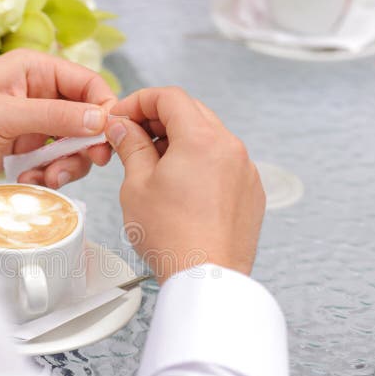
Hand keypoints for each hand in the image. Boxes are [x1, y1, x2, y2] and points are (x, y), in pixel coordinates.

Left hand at [0, 49, 115, 187]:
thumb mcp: (6, 114)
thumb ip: (55, 117)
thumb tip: (101, 119)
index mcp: (36, 71)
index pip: (88, 85)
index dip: (104, 109)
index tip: (106, 137)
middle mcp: (38, 95)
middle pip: (86, 119)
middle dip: (86, 144)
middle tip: (83, 163)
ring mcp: (32, 125)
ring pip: (72, 145)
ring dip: (67, 165)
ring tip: (48, 178)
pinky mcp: (23, 151)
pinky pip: (52, 163)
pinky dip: (49, 175)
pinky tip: (30, 179)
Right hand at [105, 87, 264, 282]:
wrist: (207, 278)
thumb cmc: (172, 237)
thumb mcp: (137, 185)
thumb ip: (131, 146)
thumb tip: (123, 127)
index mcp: (201, 139)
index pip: (170, 97)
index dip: (140, 101)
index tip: (123, 117)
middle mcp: (230, 147)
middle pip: (192, 113)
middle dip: (159, 120)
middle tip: (133, 138)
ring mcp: (245, 170)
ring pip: (209, 138)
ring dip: (180, 142)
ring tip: (154, 166)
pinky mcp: (251, 192)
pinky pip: (224, 163)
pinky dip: (201, 163)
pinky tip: (181, 186)